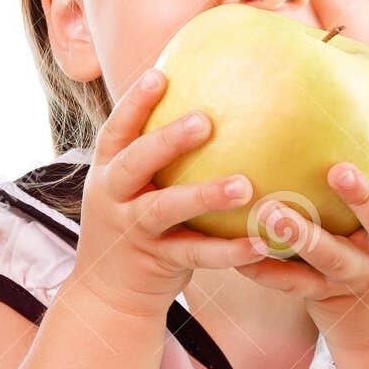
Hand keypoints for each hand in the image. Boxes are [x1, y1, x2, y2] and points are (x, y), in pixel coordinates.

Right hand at [70, 67, 268, 315]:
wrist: (107, 294)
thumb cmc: (134, 227)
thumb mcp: (133, 189)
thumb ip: (159, 157)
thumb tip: (211, 106)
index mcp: (108, 172)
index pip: (116, 130)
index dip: (134, 103)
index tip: (159, 74)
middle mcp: (113, 197)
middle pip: (135, 163)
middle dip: (167, 141)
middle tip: (206, 120)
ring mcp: (132, 230)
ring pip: (165, 209)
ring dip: (204, 195)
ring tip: (244, 184)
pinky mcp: (155, 262)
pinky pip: (196, 254)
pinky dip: (229, 251)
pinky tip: (261, 242)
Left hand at [233, 129, 368, 350]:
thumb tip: (356, 99)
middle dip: (364, 198)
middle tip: (338, 170)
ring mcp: (357, 276)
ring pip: (331, 257)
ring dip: (301, 234)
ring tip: (273, 212)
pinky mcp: (324, 296)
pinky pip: (292, 284)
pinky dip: (264, 270)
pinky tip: (237, 254)